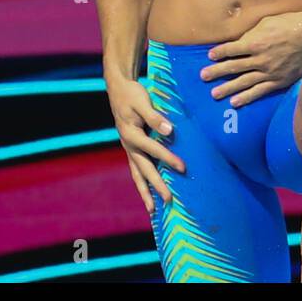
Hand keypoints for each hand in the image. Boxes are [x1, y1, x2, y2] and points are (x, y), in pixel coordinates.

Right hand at [106, 77, 184, 214]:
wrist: (118, 89)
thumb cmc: (132, 94)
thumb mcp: (142, 102)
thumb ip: (155, 118)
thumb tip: (170, 131)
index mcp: (131, 135)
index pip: (153, 150)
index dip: (168, 159)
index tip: (183, 168)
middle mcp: (129, 146)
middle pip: (143, 170)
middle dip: (156, 186)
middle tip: (170, 201)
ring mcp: (129, 149)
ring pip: (137, 175)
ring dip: (145, 192)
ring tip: (153, 210)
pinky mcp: (132, 149)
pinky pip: (137, 170)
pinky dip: (143, 183)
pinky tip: (150, 193)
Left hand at [202, 10, 301, 106]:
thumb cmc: (290, 23)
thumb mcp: (266, 22)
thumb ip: (252, 34)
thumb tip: (240, 42)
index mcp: (255, 42)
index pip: (231, 49)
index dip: (219, 52)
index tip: (210, 56)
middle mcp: (260, 59)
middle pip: (233, 67)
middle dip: (216, 72)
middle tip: (203, 77)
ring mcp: (269, 72)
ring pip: (244, 82)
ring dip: (227, 88)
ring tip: (214, 94)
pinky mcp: (279, 81)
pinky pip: (259, 91)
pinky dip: (247, 97)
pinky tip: (235, 103)